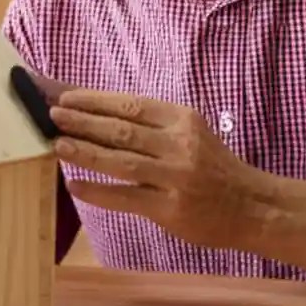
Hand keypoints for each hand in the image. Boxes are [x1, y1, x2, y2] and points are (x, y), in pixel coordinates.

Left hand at [43, 79, 271, 249]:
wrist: (253, 207)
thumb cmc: (214, 168)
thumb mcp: (191, 134)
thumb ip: (152, 126)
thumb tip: (99, 115)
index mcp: (183, 120)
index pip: (131, 104)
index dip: (95, 100)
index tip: (66, 96)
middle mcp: (179, 145)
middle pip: (121, 129)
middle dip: (82, 121)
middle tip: (52, 115)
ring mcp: (174, 178)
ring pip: (119, 161)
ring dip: (84, 152)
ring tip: (57, 144)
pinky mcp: (169, 209)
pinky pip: (125, 198)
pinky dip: (97, 191)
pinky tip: (74, 185)